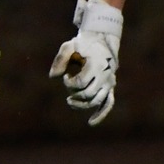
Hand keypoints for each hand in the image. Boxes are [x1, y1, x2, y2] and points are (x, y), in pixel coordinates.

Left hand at [48, 0, 123, 124]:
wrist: (101, 41)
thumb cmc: (83, 44)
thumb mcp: (69, 46)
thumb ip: (60, 59)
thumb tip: (53, 77)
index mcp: (96, 65)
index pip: (81, 83)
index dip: (69, 83)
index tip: (65, 76)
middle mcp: (105, 76)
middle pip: (88, 94)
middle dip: (74, 93)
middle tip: (68, 85)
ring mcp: (109, 83)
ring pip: (96, 101)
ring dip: (82, 105)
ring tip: (70, 101)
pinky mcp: (110, 88)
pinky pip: (108, 103)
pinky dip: (100, 114)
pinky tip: (90, 123)